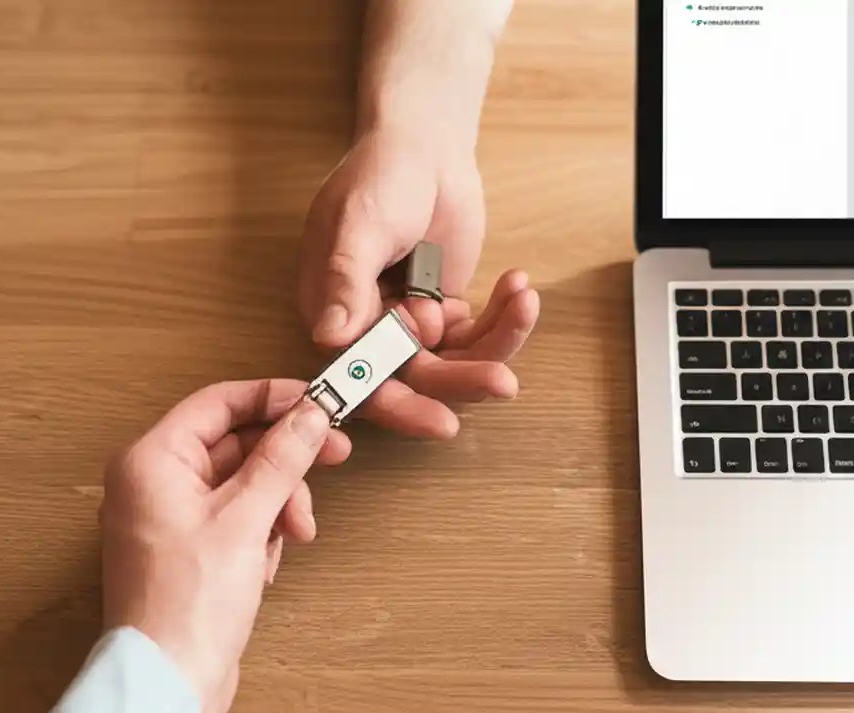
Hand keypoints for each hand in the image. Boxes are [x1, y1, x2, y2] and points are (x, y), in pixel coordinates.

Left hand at [99, 380, 348, 712]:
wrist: (170, 678)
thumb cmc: (183, 608)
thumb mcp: (246, 519)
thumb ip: (282, 459)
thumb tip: (309, 414)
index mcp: (151, 462)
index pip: (219, 403)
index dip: (273, 398)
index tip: (316, 401)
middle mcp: (155, 482)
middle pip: (237, 443)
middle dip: (286, 460)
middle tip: (330, 452)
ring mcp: (172, 515)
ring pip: (245, 481)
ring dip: (281, 500)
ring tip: (295, 530)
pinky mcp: (191, 545)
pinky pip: (239, 514)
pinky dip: (265, 527)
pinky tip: (269, 557)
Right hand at [298, 127, 539, 438]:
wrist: (423, 148)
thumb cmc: (379, 177)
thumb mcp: (357, 223)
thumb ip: (345, 279)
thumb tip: (329, 335)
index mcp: (336, 316)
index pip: (364, 378)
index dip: (400, 405)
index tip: (440, 422)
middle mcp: (373, 330)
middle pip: (417, 378)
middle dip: (462, 381)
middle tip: (502, 382)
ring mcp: (415, 324)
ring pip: (457, 361)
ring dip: (496, 343)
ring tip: (524, 303)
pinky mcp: (451, 311)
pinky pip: (482, 333)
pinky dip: (507, 316)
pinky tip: (519, 285)